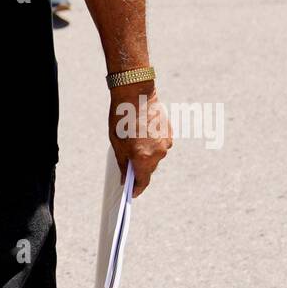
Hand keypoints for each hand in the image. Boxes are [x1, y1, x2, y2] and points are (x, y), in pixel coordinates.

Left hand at [108, 82, 171, 196]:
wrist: (136, 94)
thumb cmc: (122, 119)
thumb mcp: (117, 144)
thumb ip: (123, 163)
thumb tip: (125, 178)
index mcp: (143, 158)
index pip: (142, 181)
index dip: (137, 188)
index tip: (132, 193)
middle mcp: (158, 153)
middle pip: (149, 168)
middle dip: (139, 169)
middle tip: (128, 167)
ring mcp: (166, 142)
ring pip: (156, 155)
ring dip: (146, 154)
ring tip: (134, 145)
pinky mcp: (169, 132)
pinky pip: (160, 143)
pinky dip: (152, 143)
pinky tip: (142, 134)